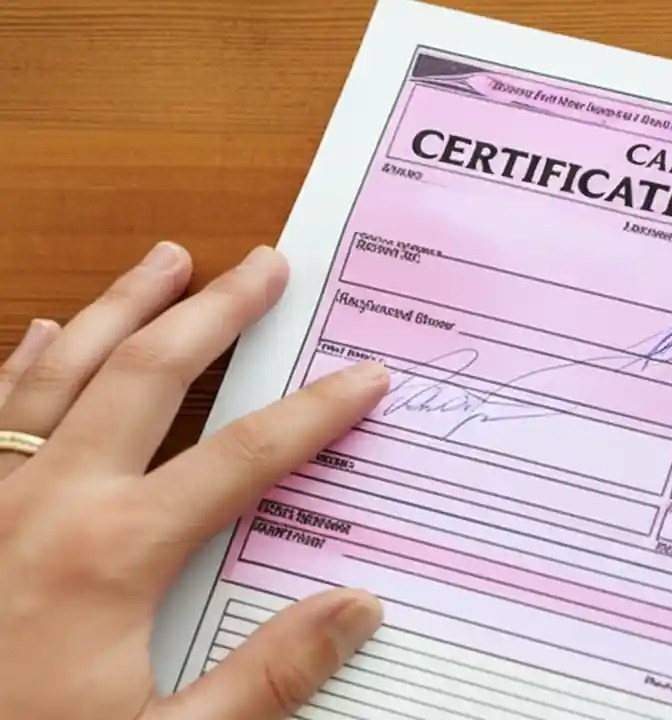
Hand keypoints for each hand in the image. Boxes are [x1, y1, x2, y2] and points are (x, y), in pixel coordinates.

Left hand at [0, 243, 388, 718]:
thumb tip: (357, 608)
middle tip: (265, 265)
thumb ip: (267, 678)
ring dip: (122, 306)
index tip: (364, 378)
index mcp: (115, 552)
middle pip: (151, 373)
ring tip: (169, 259)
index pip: (245, 456)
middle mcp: (50, 499)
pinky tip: (44, 329)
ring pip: (64, 367)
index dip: (316, 412)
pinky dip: (23, 359)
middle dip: (217, 311)